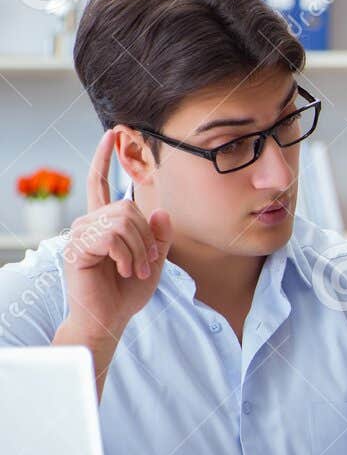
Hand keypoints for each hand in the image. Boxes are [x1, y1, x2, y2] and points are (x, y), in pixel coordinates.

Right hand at [60, 129, 171, 337]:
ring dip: (140, 249)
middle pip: (127, 207)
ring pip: (123, 221)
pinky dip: (129, 256)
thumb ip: (159, 237)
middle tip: (147, 264)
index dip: (104, 158)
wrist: (110, 319)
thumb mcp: (154, 262)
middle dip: (147, 237)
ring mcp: (79, 234)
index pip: (100, 184)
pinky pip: (114, 237)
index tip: (111, 135)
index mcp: (103, 223)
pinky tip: (126, 270)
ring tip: (137, 270)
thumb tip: (161, 212)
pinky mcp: (78, 247)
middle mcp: (87, 223)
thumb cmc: (126, 293)